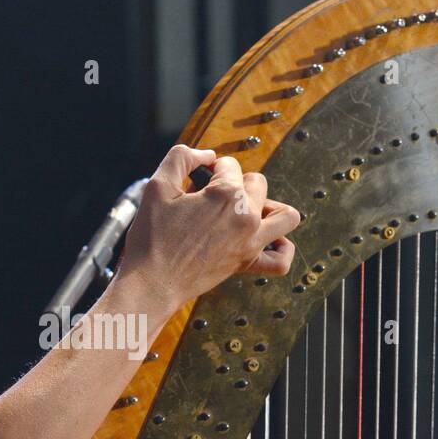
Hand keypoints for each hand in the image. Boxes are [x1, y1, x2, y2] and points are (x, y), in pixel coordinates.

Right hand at [117, 144, 299, 311]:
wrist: (152, 282)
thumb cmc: (152, 237)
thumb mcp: (157, 185)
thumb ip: (181, 158)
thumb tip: (206, 155)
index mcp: (226, 194)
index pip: (228, 165)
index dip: (209, 169)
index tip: (194, 183)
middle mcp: (246, 216)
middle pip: (256, 183)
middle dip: (235, 184)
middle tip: (209, 198)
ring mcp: (251, 242)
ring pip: (285, 216)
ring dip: (270, 207)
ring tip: (246, 211)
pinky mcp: (247, 264)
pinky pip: (280, 259)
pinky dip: (280, 248)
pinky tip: (264, 240)